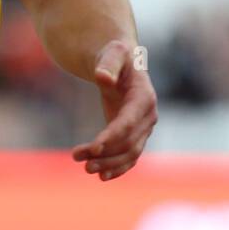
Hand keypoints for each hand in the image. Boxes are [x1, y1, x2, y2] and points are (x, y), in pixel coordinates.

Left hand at [72, 40, 157, 181]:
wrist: (122, 63)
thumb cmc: (116, 55)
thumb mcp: (113, 53)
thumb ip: (108, 64)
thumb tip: (102, 77)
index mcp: (144, 96)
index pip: (128, 122)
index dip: (111, 137)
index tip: (93, 148)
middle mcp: (148, 115)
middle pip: (129, 142)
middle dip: (105, 154)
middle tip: (80, 159)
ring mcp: (144, 127)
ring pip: (130, 154)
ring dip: (109, 164)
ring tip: (86, 168)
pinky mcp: (135, 134)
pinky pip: (130, 156)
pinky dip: (117, 168)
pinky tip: (102, 176)